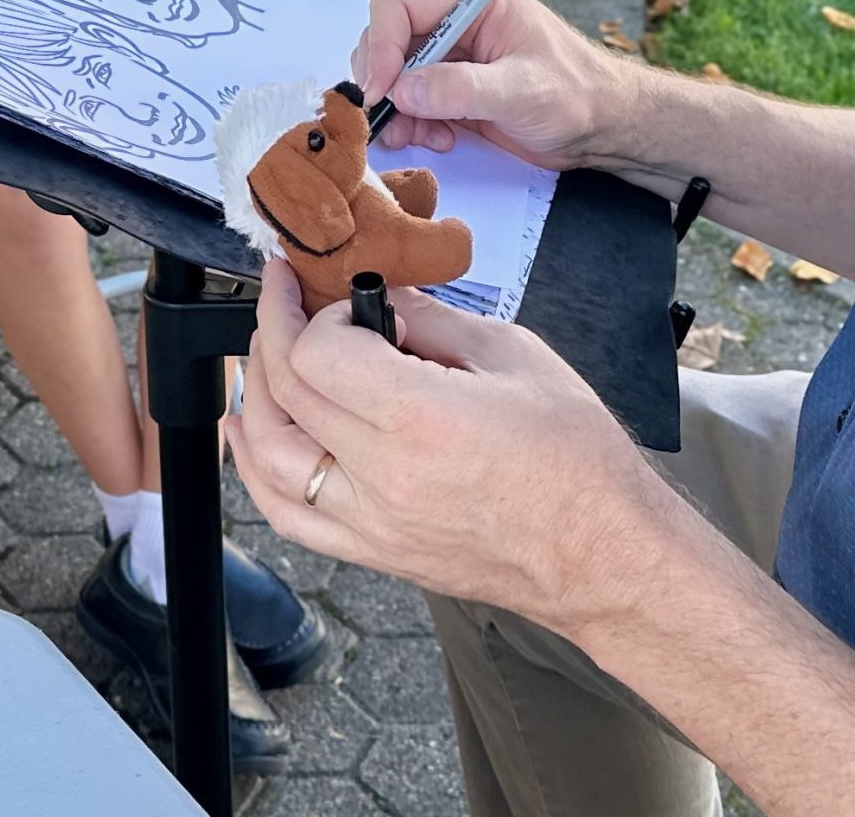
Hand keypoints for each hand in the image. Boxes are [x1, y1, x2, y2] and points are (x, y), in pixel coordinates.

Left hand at [225, 263, 664, 627]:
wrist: (605, 556)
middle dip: (275, 333)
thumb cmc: (578, 461)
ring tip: (263, 354)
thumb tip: (382, 298)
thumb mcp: (513, 357)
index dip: (317, 313)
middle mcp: (384, 477)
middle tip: (285, 299)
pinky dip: (256, 470)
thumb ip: (433, 321)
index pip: (318, 353)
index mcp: (420, 419)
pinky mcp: (375, 554)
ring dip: (254, 396)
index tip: (339, 298)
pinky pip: (288, 516)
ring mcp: (372, 524)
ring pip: (267, 458)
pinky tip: (250, 433)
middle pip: (287, 394)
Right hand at [350, 0, 621, 169]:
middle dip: (385, 81)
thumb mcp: (521, 91)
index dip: (381, 46)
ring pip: (393, 72)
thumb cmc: (577, 95)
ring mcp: (451, 52)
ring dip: (397, 108)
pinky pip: (409, 98)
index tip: (382, 91)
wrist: (603, 125)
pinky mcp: (451, 84)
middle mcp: (455, 18)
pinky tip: (438, 137)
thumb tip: (403, 91)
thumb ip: (461, 89)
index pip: (399, 5)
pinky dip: (411, 121)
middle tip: (392, 118)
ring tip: (419, 135)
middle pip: (387, 37)